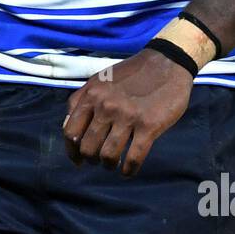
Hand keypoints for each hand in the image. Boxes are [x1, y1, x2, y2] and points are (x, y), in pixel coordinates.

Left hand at [63, 48, 193, 175]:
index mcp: (91, 95)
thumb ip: (82, 100)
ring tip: (114, 165)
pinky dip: (129, 170)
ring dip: (109, 165)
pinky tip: (129, 170)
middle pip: (88, 148)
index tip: (78, 160)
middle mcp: (106, 106)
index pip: (70, 132)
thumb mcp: (100, 80)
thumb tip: (68, 126)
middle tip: (100, 160)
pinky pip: (133, 157)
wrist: (167, 62)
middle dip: (92, 159)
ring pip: (108, 155)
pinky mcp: (149, 125)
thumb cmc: (132, 73)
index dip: (72, 151)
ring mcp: (127, 116)